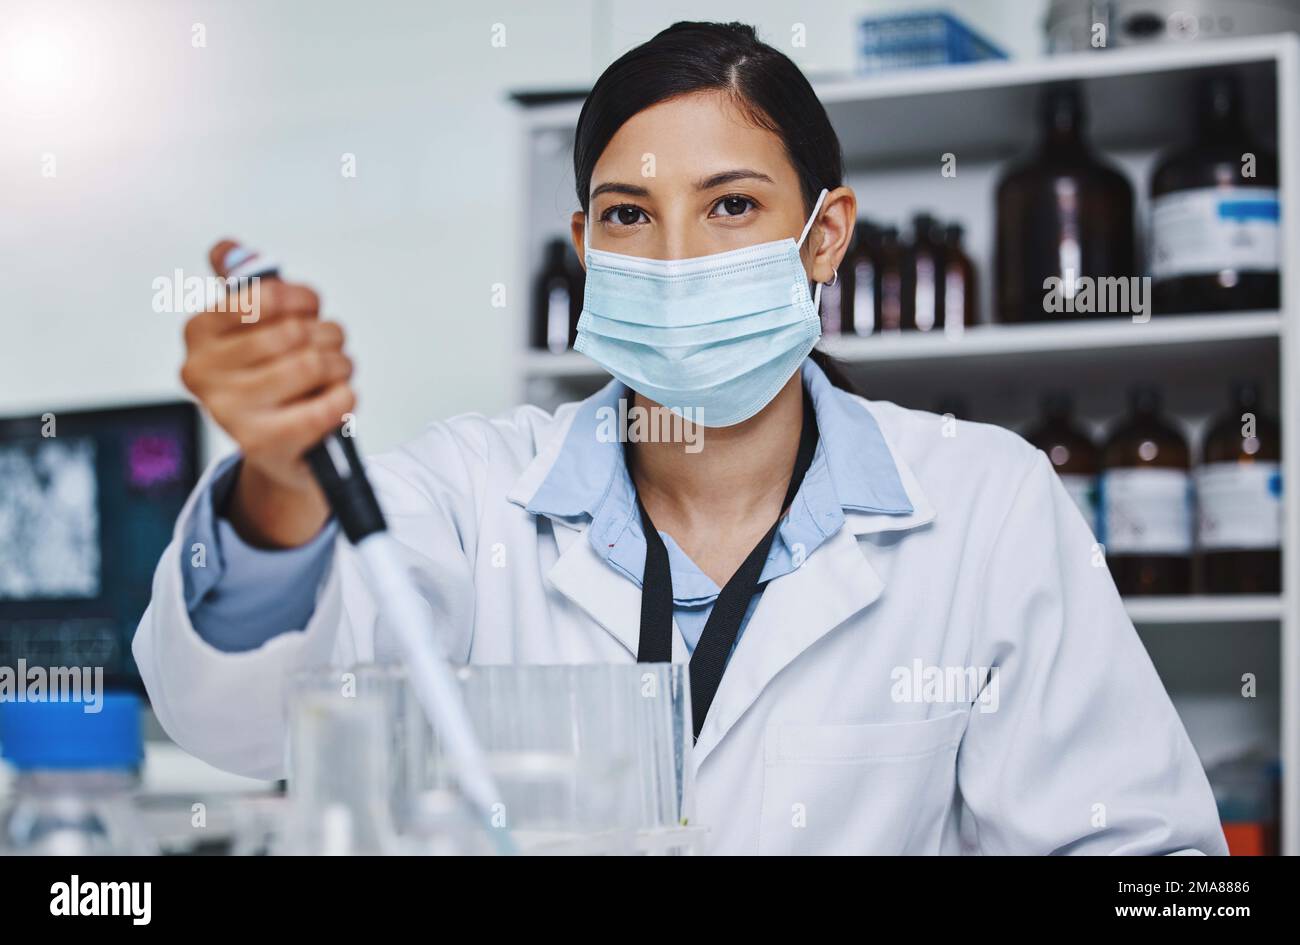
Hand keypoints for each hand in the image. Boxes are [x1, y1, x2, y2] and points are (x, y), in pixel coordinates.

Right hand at [179, 240, 353, 546]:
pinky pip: (329, 404)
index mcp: (198, 333)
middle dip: (328, 336)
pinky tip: (338, 398)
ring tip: (335, 373)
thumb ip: (244, 286)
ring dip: (341, 365)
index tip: (311, 308)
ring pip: (314, 364)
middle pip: (294, 332)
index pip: (264, 295)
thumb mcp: (252, 330)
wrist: (280, 452)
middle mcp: (203, 373)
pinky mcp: (264, 444)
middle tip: (329, 348)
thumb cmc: (271, 380)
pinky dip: (346, 396)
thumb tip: (227, 249)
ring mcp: (229, 412)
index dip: (303, 298)